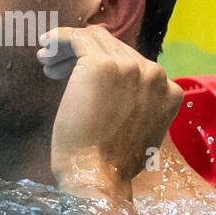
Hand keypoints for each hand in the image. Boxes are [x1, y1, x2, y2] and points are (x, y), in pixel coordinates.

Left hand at [39, 26, 183, 207]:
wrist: (97, 176)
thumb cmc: (111, 164)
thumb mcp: (139, 133)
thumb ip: (137, 106)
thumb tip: (116, 92)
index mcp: (169, 91)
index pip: (134, 63)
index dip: (105, 67)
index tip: (79, 78)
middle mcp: (154, 74)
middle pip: (114, 48)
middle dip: (84, 57)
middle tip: (56, 69)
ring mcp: (129, 67)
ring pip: (95, 40)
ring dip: (70, 50)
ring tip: (48, 62)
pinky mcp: (101, 64)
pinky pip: (77, 38)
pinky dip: (60, 38)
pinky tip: (45, 45)